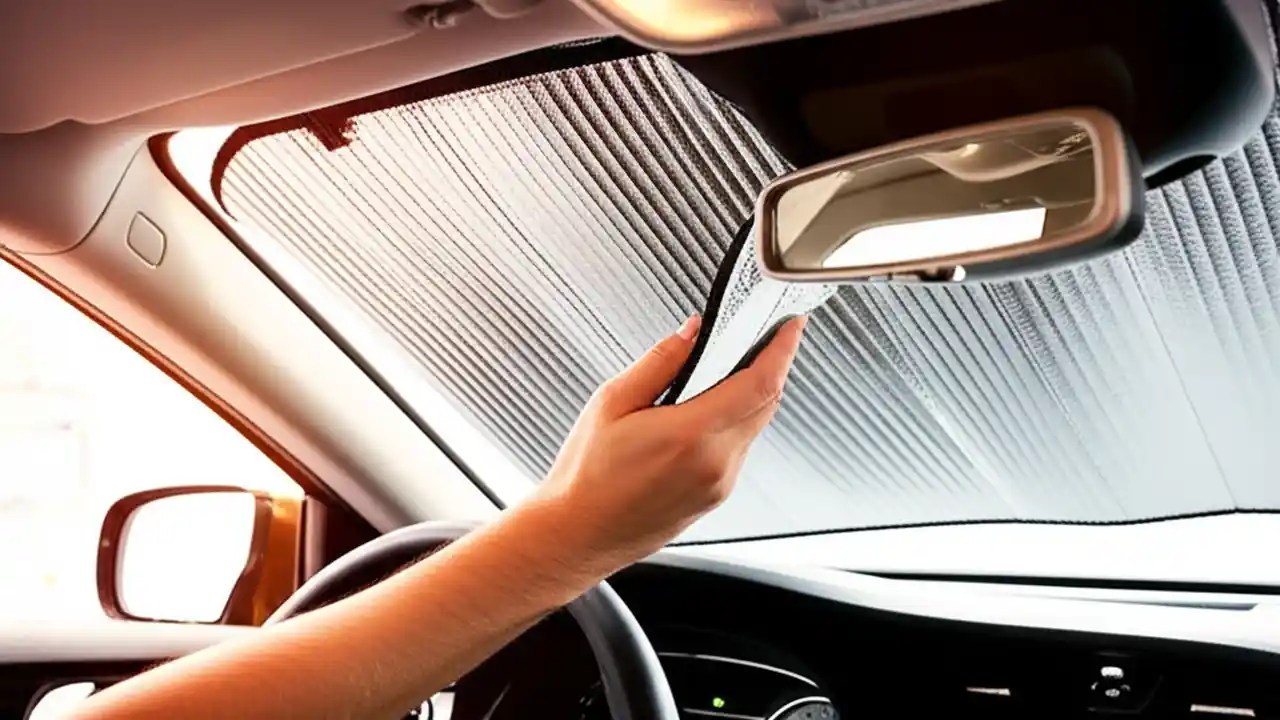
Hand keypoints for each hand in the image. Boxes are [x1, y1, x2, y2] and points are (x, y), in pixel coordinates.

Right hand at [535, 314, 806, 568]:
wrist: (578, 535)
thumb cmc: (587, 476)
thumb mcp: (612, 402)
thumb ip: (661, 361)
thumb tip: (693, 331)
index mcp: (690, 434)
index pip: (761, 383)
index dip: (783, 348)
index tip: (790, 324)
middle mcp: (714, 463)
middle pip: (766, 402)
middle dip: (768, 365)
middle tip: (755, 337)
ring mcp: (719, 483)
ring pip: (754, 425)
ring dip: (749, 394)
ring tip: (722, 372)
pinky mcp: (716, 496)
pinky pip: (740, 447)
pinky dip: (734, 421)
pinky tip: (706, 410)